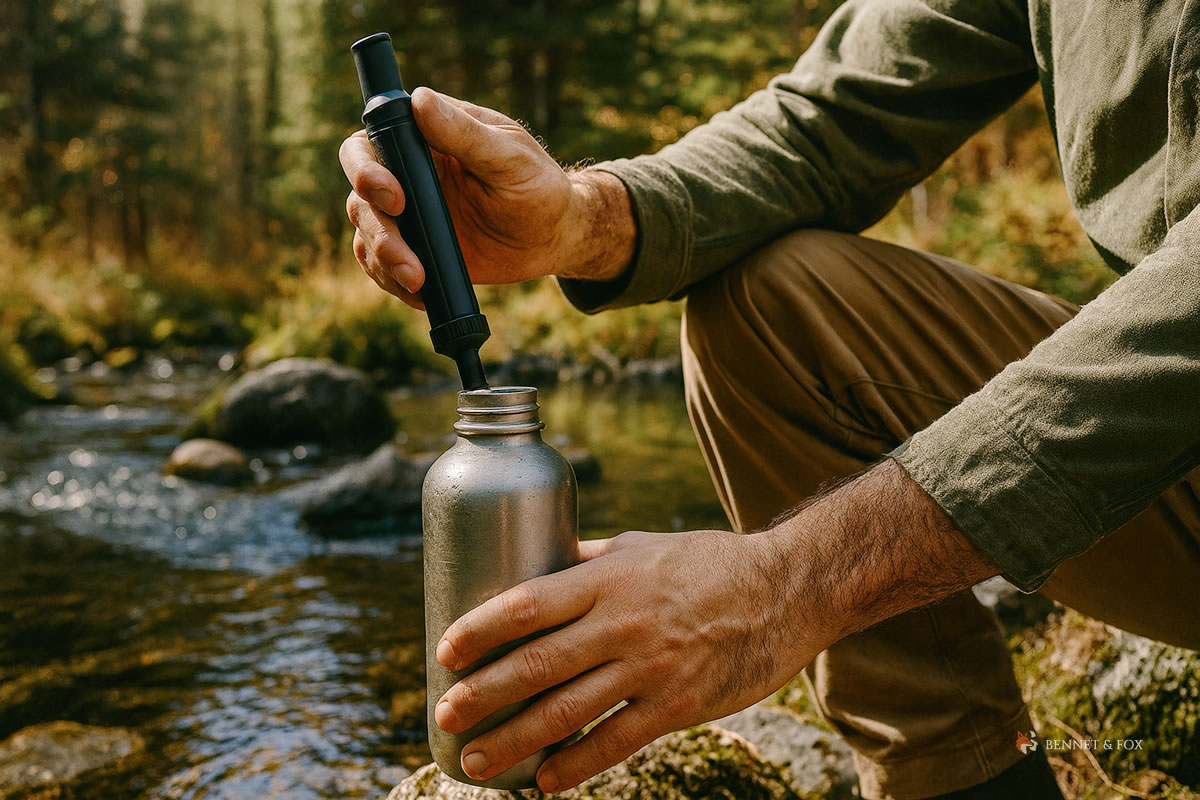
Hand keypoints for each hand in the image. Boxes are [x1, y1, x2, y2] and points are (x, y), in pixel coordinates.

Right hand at [339, 89, 632, 308]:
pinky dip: (391, 281)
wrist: (553, 237)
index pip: (370, 143)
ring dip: (383, 259)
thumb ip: (465, 133)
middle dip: (375, 227)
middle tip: (406, 255)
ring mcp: (409, 216)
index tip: (395, 197)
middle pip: (361, 196)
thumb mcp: (510, 157)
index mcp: (423, 140)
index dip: (366, 169)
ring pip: (367, 235)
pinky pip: (383, 267)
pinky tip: (420, 292)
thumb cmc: (538, 186)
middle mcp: (407, 176)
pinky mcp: (417, 250)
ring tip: (418, 280)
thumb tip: (419, 100)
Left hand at [431, 528, 830, 792]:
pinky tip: (544, 782)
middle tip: (443, 713)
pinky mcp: (679, 704)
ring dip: (514, 739)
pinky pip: (617, 742)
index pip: (528, 603)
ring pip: (568, 710)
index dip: (480, 628)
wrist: (786, 591)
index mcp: (610, 577)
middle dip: (482, 692)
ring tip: (474, 759)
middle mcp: (625, 621)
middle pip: (537, 663)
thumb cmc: (708, 562)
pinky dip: (575, 766)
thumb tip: (534, 569)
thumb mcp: (642, 545)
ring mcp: (652, 667)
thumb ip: (589, 561)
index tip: (445, 649)